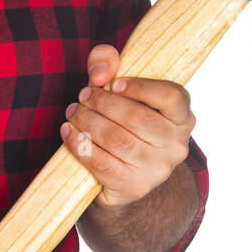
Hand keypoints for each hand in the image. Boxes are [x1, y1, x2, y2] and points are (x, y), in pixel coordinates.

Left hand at [60, 44, 195, 208]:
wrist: (123, 177)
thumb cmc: (123, 123)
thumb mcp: (120, 90)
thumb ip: (108, 63)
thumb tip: (98, 71)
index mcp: (182, 118)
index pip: (171, 96)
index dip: (140, 86)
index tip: (112, 84)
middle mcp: (176, 146)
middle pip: (137, 117)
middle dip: (102, 103)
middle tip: (82, 96)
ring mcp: (157, 170)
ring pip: (116, 139)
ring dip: (87, 121)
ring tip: (73, 112)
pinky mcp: (134, 187)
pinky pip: (102, 163)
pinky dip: (80, 145)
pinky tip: (69, 132)